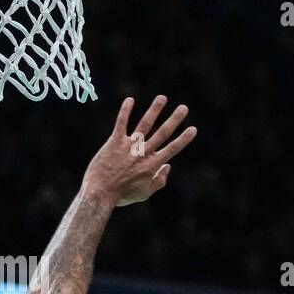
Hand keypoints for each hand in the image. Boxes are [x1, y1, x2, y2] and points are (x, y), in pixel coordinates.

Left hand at [80, 96, 197, 206]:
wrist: (100, 192)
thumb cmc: (123, 195)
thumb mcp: (145, 193)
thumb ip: (159, 181)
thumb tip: (168, 166)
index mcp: (152, 166)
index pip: (172, 149)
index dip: (184, 138)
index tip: (193, 128)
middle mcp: (143, 153)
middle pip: (162, 133)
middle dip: (174, 120)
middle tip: (184, 108)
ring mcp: (129, 146)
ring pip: (144, 124)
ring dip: (154, 110)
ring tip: (162, 98)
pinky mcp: (114, 142)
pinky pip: (121, 123)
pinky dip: (126, 111)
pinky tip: (130, 100)